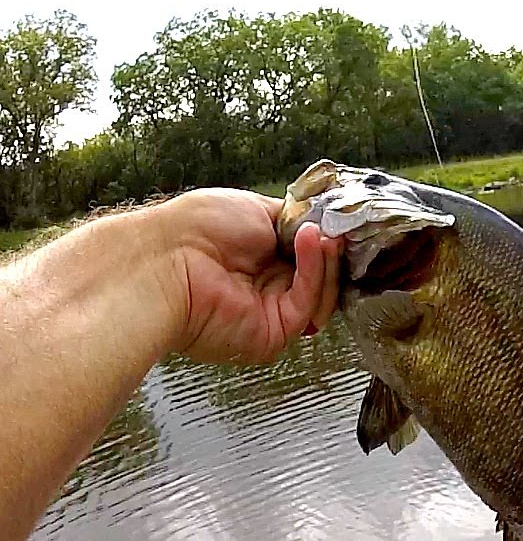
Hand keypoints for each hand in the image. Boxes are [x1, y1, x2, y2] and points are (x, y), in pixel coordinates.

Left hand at [156, 187, 343, 363]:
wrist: (165, 261)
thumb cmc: (194, 230)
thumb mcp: (254, 209)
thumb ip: (294, 220)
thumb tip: (324, 225)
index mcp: (262, 258)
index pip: (312, 254)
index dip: (328, 238)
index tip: (340, 222)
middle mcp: (268, 287)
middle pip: (324, 275)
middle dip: (332, 250)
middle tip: (339, 229)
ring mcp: (273, 311)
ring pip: (323, 291)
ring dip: (327, 259)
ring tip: (322, 234)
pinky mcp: (275, 332)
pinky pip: (308, 302)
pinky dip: (315, 270)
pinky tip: (311, 243)